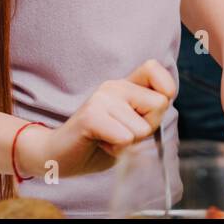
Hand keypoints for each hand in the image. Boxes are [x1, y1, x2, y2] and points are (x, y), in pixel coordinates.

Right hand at [20, 59, 175, 178]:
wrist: (58, 156)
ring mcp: (101, 98)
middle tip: (121, 133)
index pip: (154, 68)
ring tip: (107, 138)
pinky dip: (117, 148)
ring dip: (129, 142)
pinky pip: (125, 137)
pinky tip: (99, 143)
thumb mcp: (132, 126)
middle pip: (159, 104)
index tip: (150, 110)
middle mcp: (113, 86)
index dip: (164, 88)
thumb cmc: (99, 142)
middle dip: (147, 127)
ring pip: (143, 128)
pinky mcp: (91, 116)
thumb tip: (164, 101)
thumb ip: (148, 113)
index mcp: (125, 85)